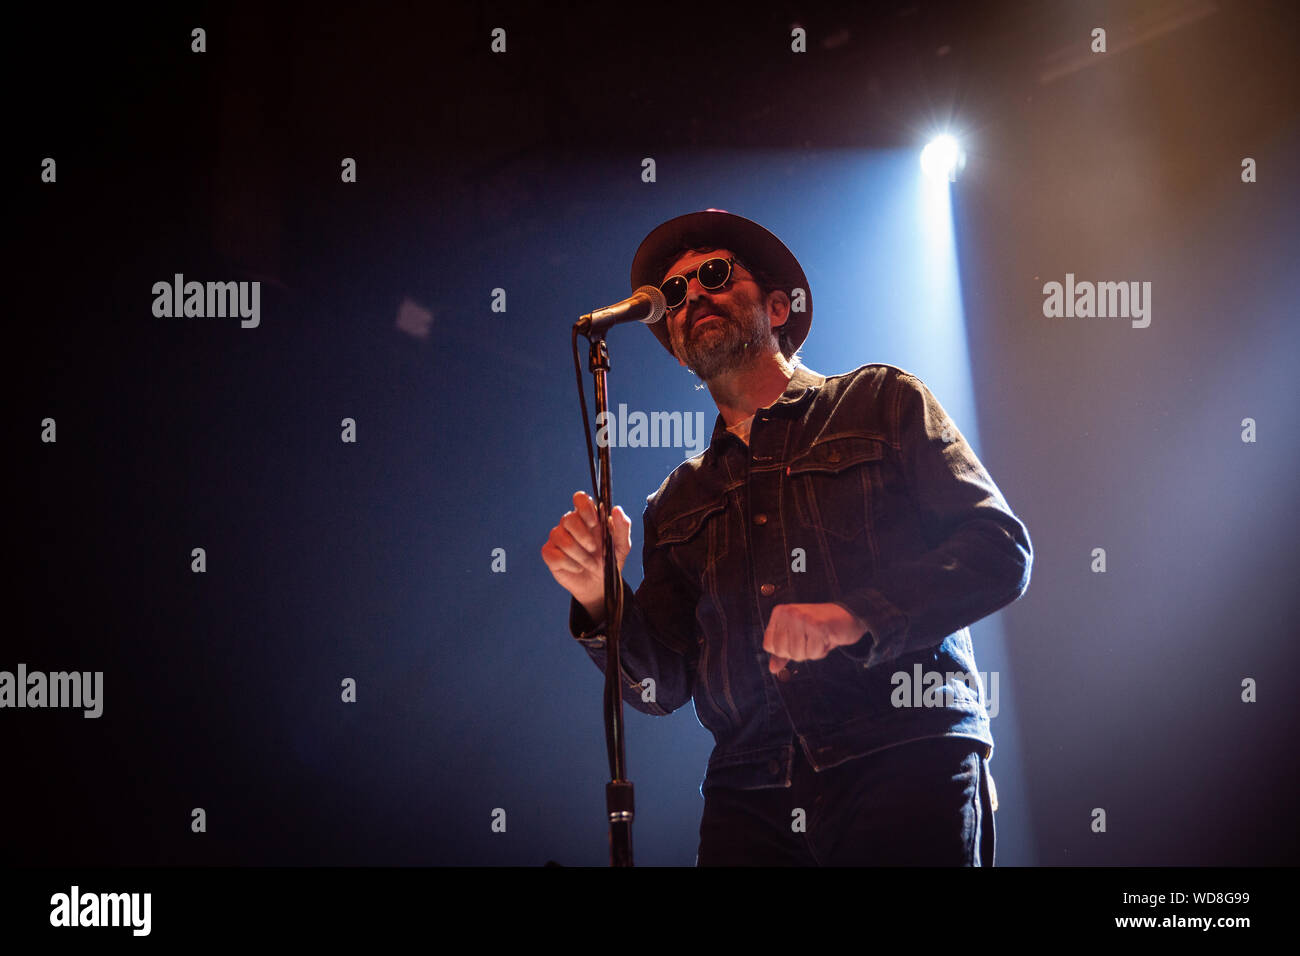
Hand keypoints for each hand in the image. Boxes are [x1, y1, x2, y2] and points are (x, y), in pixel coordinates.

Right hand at [540, 491, 631, 618]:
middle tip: (594, 549)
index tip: (594, 523)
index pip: (580, 499)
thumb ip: (622, 527)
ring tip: (590, 563)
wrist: (600, 585)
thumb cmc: (609, 561)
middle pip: (568, 518)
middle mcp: (570, 524)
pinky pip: (555, 555)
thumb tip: (616, 509)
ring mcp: (558, 538)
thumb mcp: (622, 546)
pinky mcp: (550, 554)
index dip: (585, 508)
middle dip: (583, 537)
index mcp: (588, 517)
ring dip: (579, 554)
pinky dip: (570, 564)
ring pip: (560, 538)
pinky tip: (578, 568)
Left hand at [762, 603, 869, 673]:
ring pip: (797, 654)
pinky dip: (822, 651)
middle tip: (811, 638)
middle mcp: (788, 612)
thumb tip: (772, 669)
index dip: (785, 650)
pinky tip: (827, 638)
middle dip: (799, 652)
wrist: (847, 616)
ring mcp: (802, 618)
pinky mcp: (817, 625)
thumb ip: (783, 652)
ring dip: (811, 652)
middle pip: (783, 651)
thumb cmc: (820, 627)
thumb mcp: (798, 637)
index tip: (799, 639)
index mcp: (780, 613)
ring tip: (819, 637)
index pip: (769, 646)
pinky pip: (813, 653)